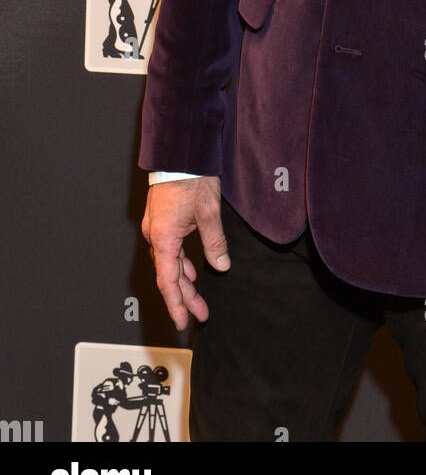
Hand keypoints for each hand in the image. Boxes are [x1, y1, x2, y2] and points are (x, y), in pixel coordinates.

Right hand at [141, 176, 227, 330]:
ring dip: (184, 281)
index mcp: (163, 237)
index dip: (176, 303)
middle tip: (200, 315)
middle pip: (168, 275)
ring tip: (198, 300)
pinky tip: (192, 270)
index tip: (182, 321)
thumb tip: (221, 266)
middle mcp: (155, 235)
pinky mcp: (161, 220)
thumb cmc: (192, 178)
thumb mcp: (209, 212)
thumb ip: (214, 242)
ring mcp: (156, 228)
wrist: (180, 153)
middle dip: (184, 297)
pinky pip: (170, 250)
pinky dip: (181, 263)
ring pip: (169, 263)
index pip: (168, 280)